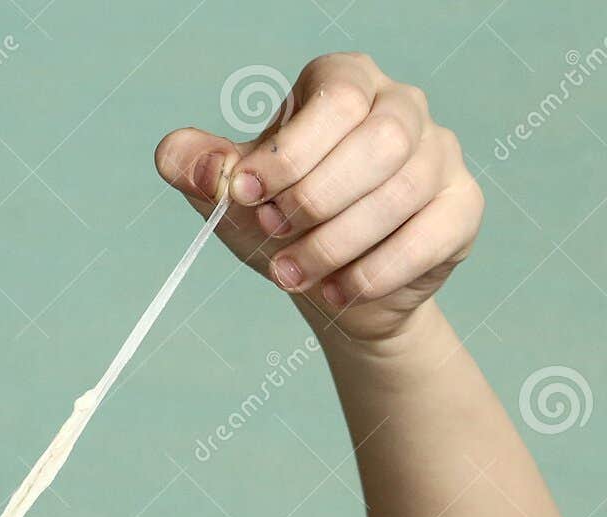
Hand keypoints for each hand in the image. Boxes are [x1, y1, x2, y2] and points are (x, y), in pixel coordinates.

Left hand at [154, 52, 483, 344]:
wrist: (330, 288)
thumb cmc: (281, 222)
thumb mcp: (229, 195)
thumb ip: (197, 168)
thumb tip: (195, 164)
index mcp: (345, 84)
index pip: (335, 100)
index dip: (289, 153)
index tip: (246, 194)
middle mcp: (402, 107)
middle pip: (379, 142)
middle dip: (315, 200)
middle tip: (273, 235)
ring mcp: (440, 155)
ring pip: (401, 193)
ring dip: (335, 245)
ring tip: (289, 274)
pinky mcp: (461, 208)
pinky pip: (429, 236)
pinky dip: (373, 274)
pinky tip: (335, 292)